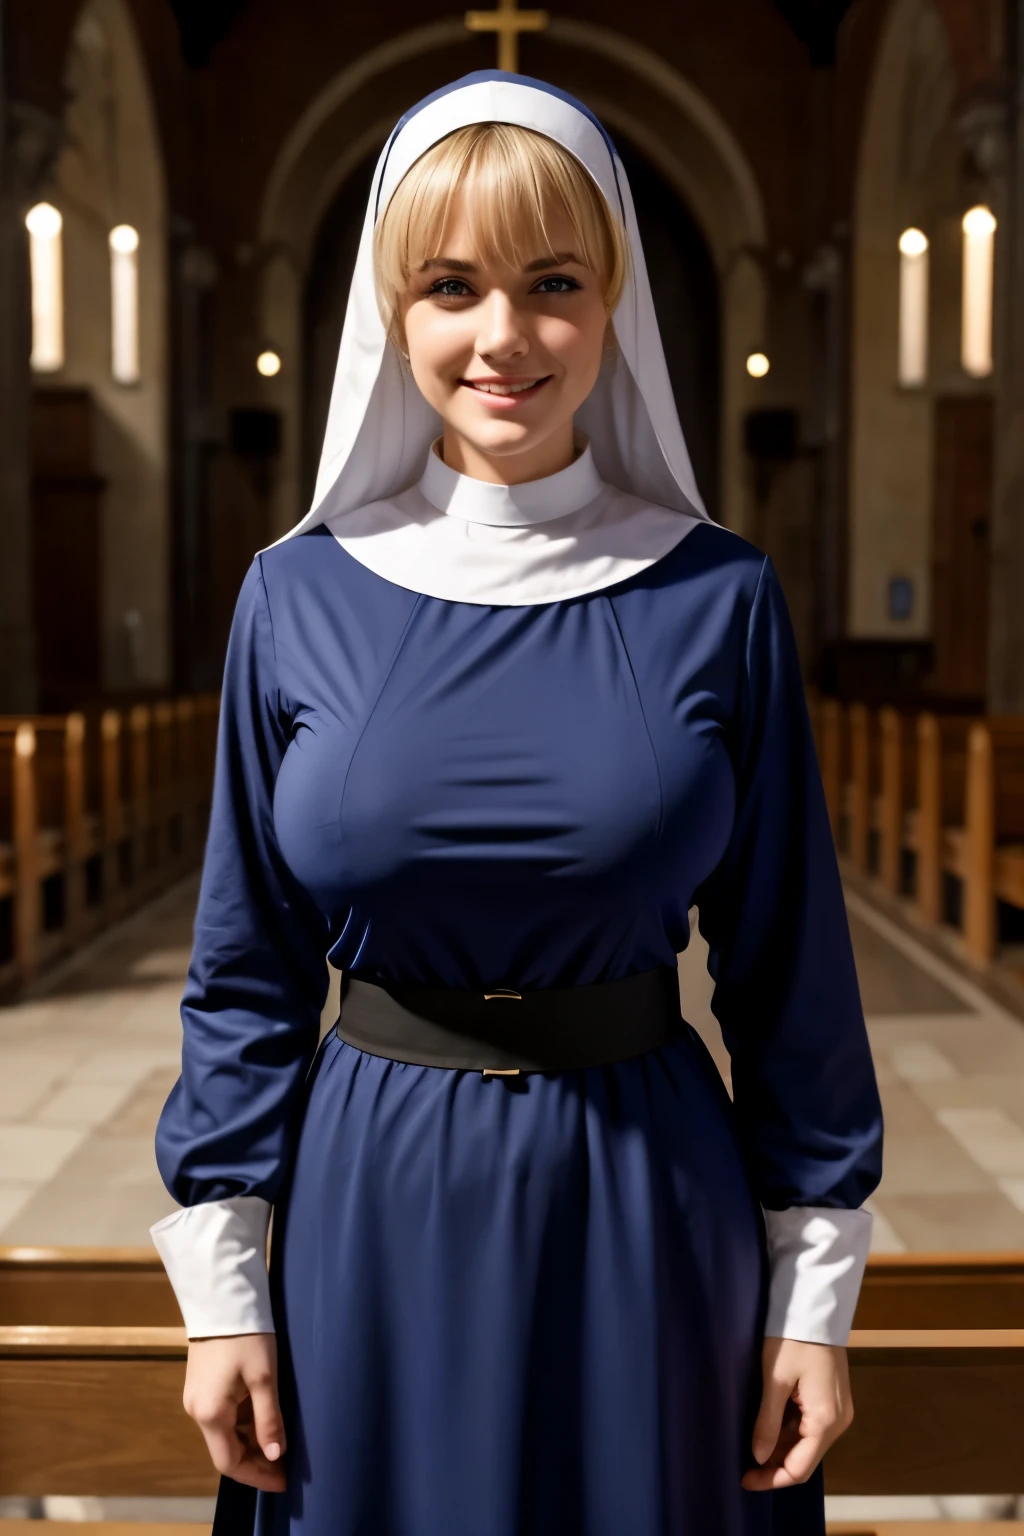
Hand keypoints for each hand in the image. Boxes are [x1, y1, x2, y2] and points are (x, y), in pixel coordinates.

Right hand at [183, 1333, 286, 1491]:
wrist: (222, 1299)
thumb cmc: (246, 1336)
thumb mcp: (264, 1377)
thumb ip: (269, 1419)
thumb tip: (275, 1456)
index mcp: (210, 1414)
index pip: (230, 1463)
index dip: (257, 1476)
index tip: (283, 1480)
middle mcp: (197, 1412)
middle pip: (226, 1450)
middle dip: (256, 1461)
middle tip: (287, 1463)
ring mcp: (197, 1399)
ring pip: (225, 1434)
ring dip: (250, 1442)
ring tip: (280, 1442)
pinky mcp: (201, 1386)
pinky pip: (222, 1416)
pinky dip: (243, 1425)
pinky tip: (264, 1419)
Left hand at [741, 1336, 852, 1491]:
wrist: (814, 1306)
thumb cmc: (792, 1339)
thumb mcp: (774, 1380)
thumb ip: (767, 1422)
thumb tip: (759, 1458)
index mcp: (826, 1421)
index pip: (800, 1469)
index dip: (772, 1478)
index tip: (745, 1478)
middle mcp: (838, 1422)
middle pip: (805, 1458)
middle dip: (774, 1465)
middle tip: (743, 1465)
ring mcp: (838, 1410)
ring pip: (807, 1443)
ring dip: (781, 1448)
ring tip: (751, 1446)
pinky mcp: (832, 1399)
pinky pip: (811, 1426)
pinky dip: (790, 1432)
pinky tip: (768, 1428)